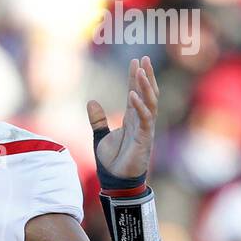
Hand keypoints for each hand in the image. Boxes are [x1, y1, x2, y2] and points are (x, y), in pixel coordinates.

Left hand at [87, 56, 158, 182]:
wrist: (115, 182)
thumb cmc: (112, 162)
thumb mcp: (100, 137)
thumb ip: (98, 120)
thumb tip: (91, 101)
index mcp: (132, 120)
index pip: (136, 93)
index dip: (136, 78)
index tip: (136, 61)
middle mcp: (141, 122)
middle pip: (147, 94)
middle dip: (147, 77)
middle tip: (144, 58)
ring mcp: (145, 130)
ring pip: (150, 103)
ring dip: (146, 86)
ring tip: (142, 70)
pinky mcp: (145, 139)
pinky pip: (146, 119)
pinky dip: (140, 106)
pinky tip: (133, 95)